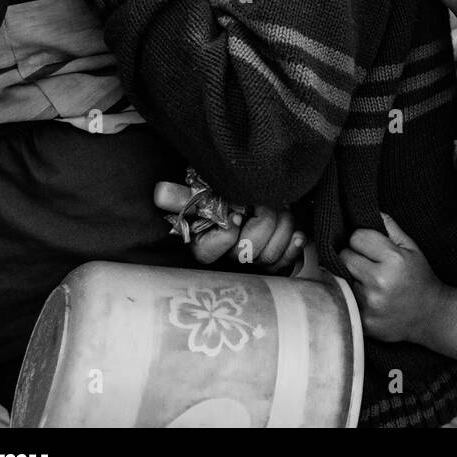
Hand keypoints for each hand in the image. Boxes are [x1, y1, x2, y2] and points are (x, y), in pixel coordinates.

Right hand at [153, 181, 308, 275]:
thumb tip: (159, 192)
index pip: (210, 252)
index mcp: (206, 244)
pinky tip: (297, 233)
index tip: (236, 214)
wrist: (262, 198)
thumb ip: (185, 196)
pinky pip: (287, 264)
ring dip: (282, 226)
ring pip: (270, 255)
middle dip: (263, 221)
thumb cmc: (231, 197)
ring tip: (281, 210)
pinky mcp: (275, 264)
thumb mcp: (206, 193)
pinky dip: (294, 245)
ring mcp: (253, 262)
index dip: (226, 233)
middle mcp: (229, 257)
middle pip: (247, 251)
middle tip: (266, 203)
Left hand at [342, 214, 444, 343]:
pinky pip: (345, 299)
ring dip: (350, 277)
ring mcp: (370, 303)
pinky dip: (352, 296)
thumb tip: (369, 210)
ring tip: (368, 282)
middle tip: (367, 264)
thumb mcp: (412, 248)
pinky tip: (367, 297)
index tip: (369, 248)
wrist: (431, 315)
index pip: (356, 237)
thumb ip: (390, 227)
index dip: (361, 240)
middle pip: (344, 257)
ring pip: (341, 278)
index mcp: (393, 259)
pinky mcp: (363, 320)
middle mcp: (380, 281)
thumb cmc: (419, 278)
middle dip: (353, 257)